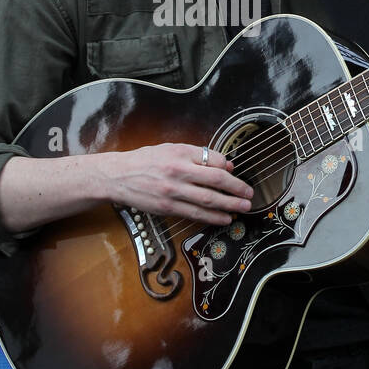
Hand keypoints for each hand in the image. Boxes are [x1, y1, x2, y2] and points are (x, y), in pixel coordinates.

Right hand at [105, 143, 253, 226]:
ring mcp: (173, 192)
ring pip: (208, 201)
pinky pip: (195, 214)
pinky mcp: (168, 208)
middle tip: (250, 194)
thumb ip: (197, 155)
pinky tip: (225, 218)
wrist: (118, 176)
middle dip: (236, 189)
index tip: (235, 173)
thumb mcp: (171, 149)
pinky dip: (213, 218)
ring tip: (243, 207)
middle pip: (216, 181)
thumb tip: (226, 165)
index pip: (213, 160)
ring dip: (230, 205)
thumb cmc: (145, 161)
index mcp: (180, 154)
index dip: (228, 168)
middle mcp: (178, 172)